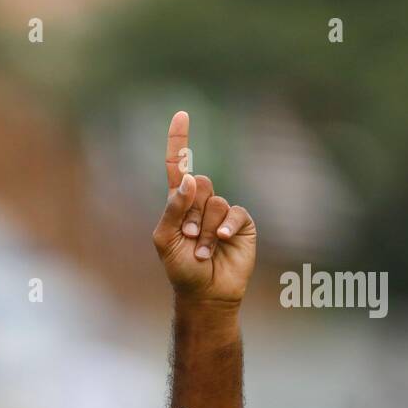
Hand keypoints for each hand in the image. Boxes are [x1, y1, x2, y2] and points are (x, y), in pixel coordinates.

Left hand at [152, 111, 255, 305]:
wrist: (205, 292)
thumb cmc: (180, 269)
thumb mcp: (165, 240)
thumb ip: (173, 209)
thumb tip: (190, 179)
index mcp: (179, 203)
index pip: (178, 166)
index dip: (179, 141)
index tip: (182, 115)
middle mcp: (202, 203)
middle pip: (201, 184)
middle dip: (192, 213)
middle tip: (189, 237)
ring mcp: (223, 212)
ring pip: (216, 202)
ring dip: (206, 229)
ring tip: (202, 251)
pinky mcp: (242, 223)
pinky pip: (235, 213)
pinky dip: (225, 227)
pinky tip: (221, 241)